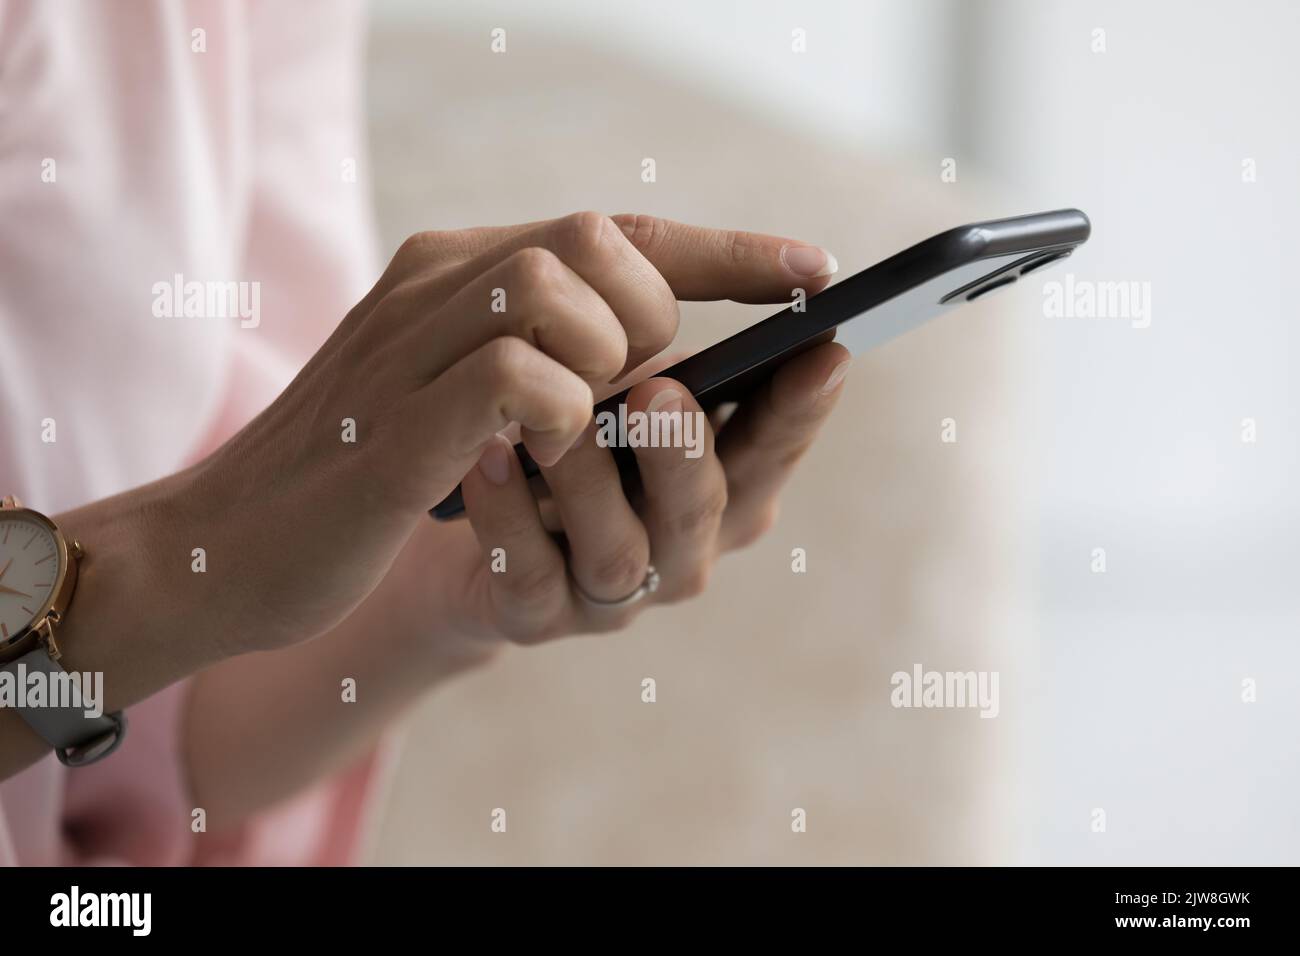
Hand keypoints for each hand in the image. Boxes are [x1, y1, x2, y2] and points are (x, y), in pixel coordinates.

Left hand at [335, 216, 847, 655]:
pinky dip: (510, 523)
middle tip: (661, 392)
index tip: (822, 350)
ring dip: (587, 484)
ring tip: (546, 421)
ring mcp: (607, 588)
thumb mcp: (616, 365)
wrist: (462, 502)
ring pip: (619, 555)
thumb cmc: (560, 419)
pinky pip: (529, 581)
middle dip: (686, 454)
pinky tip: (486, 464)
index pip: (771, 444)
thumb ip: (670, 326)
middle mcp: (677, 540)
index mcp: (718, 476)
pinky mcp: (533, 615)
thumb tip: (784, 260)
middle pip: (702, 511)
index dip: (799, 407)